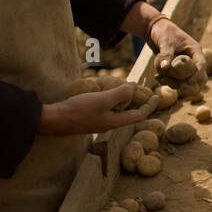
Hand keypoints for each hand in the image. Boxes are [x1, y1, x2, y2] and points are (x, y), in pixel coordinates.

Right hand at [39, 84, 159, 135]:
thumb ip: (119, 95)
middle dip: (138, 102)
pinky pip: (106, 108)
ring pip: (117, 110)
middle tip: (143, 90)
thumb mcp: (102, 100)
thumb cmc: (78, 110)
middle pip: (129, 113)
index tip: (157, 97)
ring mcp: (98, 121)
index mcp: (115, 122)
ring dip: (124, 100)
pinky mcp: (89, 117)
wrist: (54, 120)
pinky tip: (107, 91)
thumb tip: (134, 88)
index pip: (138, 115)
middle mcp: (109, 124)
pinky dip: (111, 100)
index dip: (149, 106)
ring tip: (127, 88)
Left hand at [152, 18, 206, 89]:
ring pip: (188, 81)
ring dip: (176, 84)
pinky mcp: (177, 70)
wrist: (155, 29)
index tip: (189, 82)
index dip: (197, 75)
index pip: (201, 64)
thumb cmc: (163, 32)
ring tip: (161, 78)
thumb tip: (164, 68)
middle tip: (180, 89)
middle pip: (200, 77)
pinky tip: (157, 77)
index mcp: (195, 50)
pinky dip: (169, 82)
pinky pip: (177, 80)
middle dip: (191, 85)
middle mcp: (193, 59)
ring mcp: (185, 65)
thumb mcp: (166, 43)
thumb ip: (166, 55)